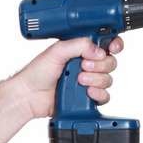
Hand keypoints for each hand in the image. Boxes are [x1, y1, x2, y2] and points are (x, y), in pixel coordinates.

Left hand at [9, 34, 123, 121]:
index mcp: (81, 50)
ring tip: (80, 80)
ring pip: (108, 79)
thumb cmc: (37, 72)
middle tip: (83, 66)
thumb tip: (99, 51)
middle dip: (100, 65)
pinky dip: (99, 94)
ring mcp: (87, 82)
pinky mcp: (86, 98)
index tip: (112, 48)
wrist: (28, 95)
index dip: (114, 45)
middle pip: (110, 62)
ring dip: (96, 79)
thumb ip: (79, 45)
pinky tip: (88, 92)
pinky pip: (104, 97)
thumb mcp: (57, 51)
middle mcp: (87, 65)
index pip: (106, 44)